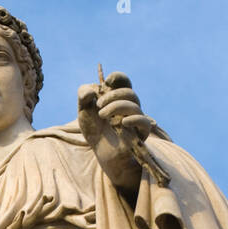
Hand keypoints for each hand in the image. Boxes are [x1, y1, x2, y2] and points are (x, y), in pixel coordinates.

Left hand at [78, 72, 155, 190]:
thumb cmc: (94, 129)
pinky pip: (144, 122)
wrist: (100, 151)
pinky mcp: (140, 133)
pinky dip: (134, 119)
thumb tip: (90, 91)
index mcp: (118, 97)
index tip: (107, 81)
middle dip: (112, 95)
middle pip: (129, 92)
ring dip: (116, 106)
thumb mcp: (83, 111)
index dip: (118, 77)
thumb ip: (83, 96)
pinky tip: (122, 123)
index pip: (124, 81)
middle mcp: (129, 106)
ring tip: (102, 115)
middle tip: (98, 105)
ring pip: (134, 105)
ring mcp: (136, 118)